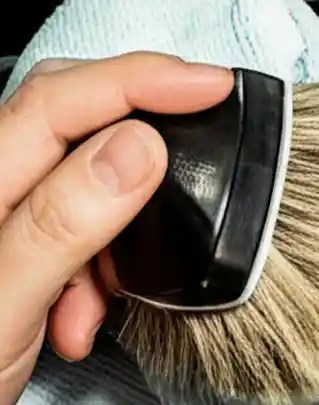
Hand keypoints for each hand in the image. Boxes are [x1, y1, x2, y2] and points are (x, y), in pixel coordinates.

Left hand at [0, 52, 233, 404]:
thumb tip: (139, 148)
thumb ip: (67, 223)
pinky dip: (93, 272)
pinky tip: (79, 322)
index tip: (211, 87)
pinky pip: (71, 232)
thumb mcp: (4, 305)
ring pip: (76, 178)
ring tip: (103, 298)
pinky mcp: (10, 251)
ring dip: (115, 228)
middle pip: (66, 115)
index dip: (142, 82)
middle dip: (136, 125)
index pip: (61, 101)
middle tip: (203, 131)